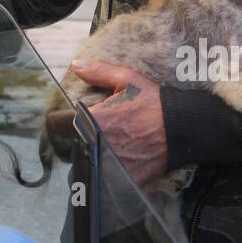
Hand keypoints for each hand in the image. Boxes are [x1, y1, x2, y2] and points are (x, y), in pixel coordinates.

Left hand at [70, 60, 167, 186]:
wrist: (183, 128)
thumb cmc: (155, 103)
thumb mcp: (128, 80)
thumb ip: (99, 72)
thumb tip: (76, 64)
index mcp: (95, 119)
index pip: (58, 125)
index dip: (58, 121)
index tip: (62, 120)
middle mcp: (99, 143)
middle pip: (71, 145)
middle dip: (76, 138)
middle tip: (87, 132)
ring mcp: (111, 163)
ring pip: (86, 163)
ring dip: (89, 156)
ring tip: (100, 146)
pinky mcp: (125, 177)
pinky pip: (105, 178)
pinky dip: (107, 171)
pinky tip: (115, 160)